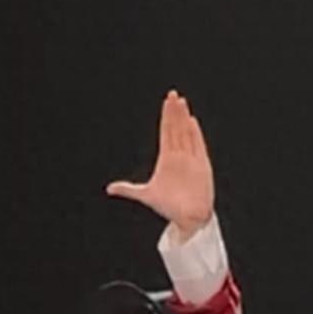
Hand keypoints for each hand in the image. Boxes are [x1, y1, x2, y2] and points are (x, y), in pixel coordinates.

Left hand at [106, 89, 213, 237]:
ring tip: (182, 102)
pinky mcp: (202, 165)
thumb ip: (129, 189)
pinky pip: (198, 146)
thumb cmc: (169, 207)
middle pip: (176, 129)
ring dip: (183, 118)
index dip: (166, 117)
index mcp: (166, 159)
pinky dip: (195, 134)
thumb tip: (110, 188)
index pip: (166, 133)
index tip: (166, 102)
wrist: (188, 218)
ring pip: (186, 133)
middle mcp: (179, 156)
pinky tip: (192, 122)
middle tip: (173, 95)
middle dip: (174, 112)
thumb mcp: (146, 195)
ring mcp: (191, 159)